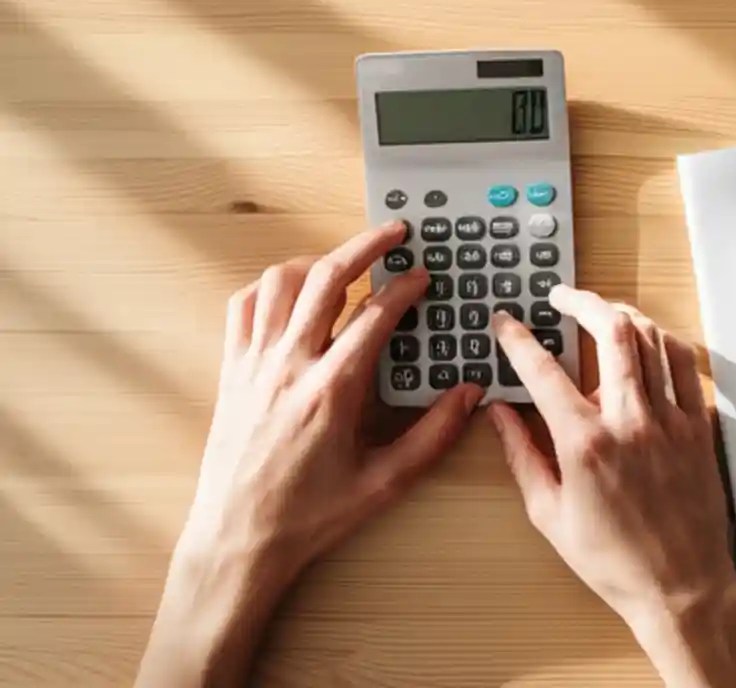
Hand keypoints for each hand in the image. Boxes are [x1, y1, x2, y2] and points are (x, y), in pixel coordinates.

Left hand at [138, 222, 482, 686]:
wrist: (239, 538)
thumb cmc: (312, 515)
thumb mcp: (385, 482)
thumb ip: (433, 435)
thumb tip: (469, 393)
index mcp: (331, 391)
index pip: (374, 316)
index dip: (404, 288)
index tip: (423, 276)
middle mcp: (288, 366)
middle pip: (325, 279)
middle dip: (364, 247)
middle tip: (392, 232)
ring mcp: (253, 364)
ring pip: (279, 283)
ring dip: (316, 261)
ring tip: (345, 261)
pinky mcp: (231, 371)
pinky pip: (242, 307)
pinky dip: (269, 286)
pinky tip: (291, 292)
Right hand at [489, 287, 735, 687]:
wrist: (680, 587)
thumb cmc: (613, 561)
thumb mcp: (549, 514)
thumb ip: (521, 455)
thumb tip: (498, 414)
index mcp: (585, 443)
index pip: (543, 370)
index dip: (518, 339)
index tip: (506, 323)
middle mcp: (630, 421)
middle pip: (611, 331)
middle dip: (581, 301)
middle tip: (562, 296)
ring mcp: (670, 421)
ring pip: (652, 339)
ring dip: (623, 314)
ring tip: (603, 311)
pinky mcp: (699, 428)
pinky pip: (686, 366)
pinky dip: (664, 342)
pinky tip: (649, 342)